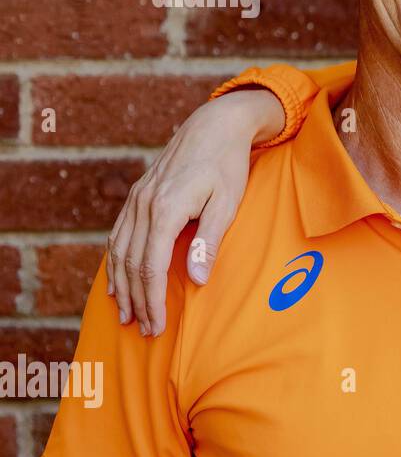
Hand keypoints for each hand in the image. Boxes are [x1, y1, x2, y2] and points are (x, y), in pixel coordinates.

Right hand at [106, 88, 283, 334]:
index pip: (151, 266)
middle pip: (131, 263)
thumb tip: (198, 281)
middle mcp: (143, 205)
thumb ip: (209, 242)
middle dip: (137, 300)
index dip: (153, 300)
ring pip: (119, 251)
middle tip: (144, 329)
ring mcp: (136, 199)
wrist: (214, 126)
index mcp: (165, 209)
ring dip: (122, 285)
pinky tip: (119, 279)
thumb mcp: (227, 203)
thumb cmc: (227, 166)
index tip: (157, 326)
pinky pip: (118, 234)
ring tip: (127, 313)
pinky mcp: (137, 196)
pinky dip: (116, 261)